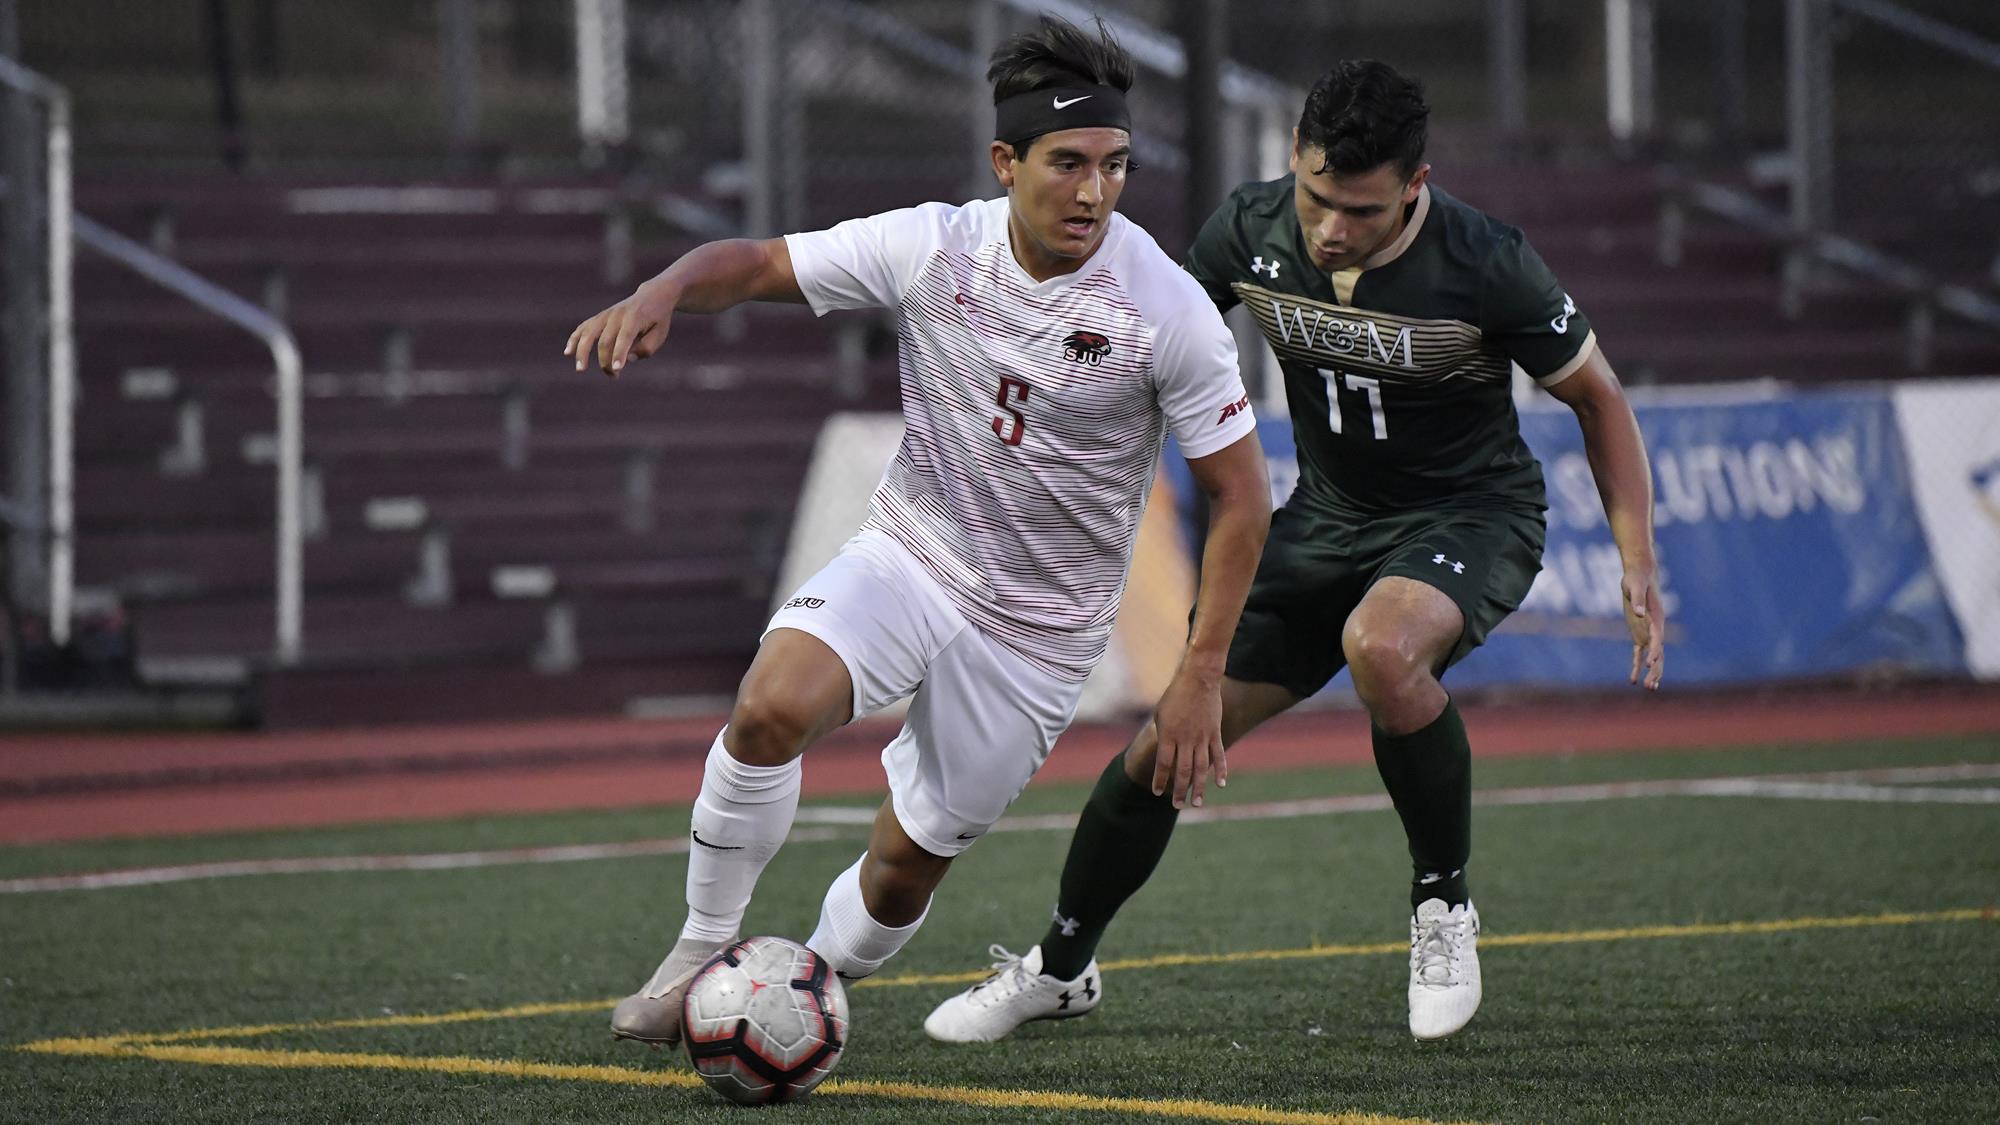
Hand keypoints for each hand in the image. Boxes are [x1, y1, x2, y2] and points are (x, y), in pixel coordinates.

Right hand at [565, 279, 677, 376]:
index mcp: (635, 318)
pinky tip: (568, 352)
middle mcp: (617, 315)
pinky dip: (574, 339)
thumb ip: (646, 348)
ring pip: (588, 333)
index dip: (619, 354)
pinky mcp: (599, 316)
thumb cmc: (658, 319)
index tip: (617, 370)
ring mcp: (606, 315)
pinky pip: (583, 327)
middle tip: (613, 376)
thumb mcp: (660, 334)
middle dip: (605, 361)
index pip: (624, 338)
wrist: (652, 295)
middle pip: (605, 340)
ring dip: (582, 352)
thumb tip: (627, 359)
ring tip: (580, 369)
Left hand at [1150, 667, 1225, 808]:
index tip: (1157, 792)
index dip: (1160, 779)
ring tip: (1196, 803)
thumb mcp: (1161, 714)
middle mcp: (1185, 739)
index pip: (1163, 764)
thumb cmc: (1175, 696)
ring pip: (1200, 768)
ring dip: (1198, 787)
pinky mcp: (1215, 733)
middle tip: (1177, 805)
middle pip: (1182, 771)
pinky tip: (1220, 784)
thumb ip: (1163, 736)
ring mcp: (1202, 737)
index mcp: (1168, 735)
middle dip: (1179, 790)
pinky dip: (1220, 770)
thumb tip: (1165, 753)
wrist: (1198, 679)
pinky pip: (1218, 755)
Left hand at [1623, 562, 1665, 689]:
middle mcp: (1655, 628)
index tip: (1650, 663)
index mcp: (1656, 619)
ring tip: (1648, 688)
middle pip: (1658, 653)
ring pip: (1653, 656)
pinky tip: (1633, 680)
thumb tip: (1639, 613)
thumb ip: (1638, 599)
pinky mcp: (1639, 633)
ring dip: (1651, 672)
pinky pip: (1639, 653)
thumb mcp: (1634, 587)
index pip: (1657, 639)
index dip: (1655, 651)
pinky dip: (1636, 665)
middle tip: (1651, 686)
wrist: (1639, 573)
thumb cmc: (1636, 578)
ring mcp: (1648, 632)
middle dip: (1655, 670)